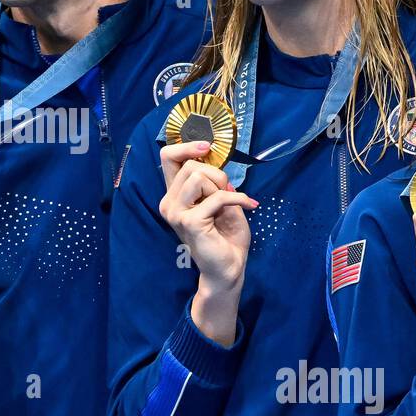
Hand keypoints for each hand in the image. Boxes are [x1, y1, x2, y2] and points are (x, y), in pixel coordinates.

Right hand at [159, 141, 257, 344]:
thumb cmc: (225, 237)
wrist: (229, 268)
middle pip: (190, 165)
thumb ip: (213, 182)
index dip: (186, 147)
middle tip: (228, 191)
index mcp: (174, 195)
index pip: (167, 158)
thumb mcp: (221, 201)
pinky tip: (248, 205)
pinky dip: (237, 198)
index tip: (207, 147)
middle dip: (216, 172)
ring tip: (232, 201)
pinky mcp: (189, 222)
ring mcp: (176, 213)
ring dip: (223, 186)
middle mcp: (169, 202)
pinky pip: (216, 197)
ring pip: (200, 177)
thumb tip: (215, 161)